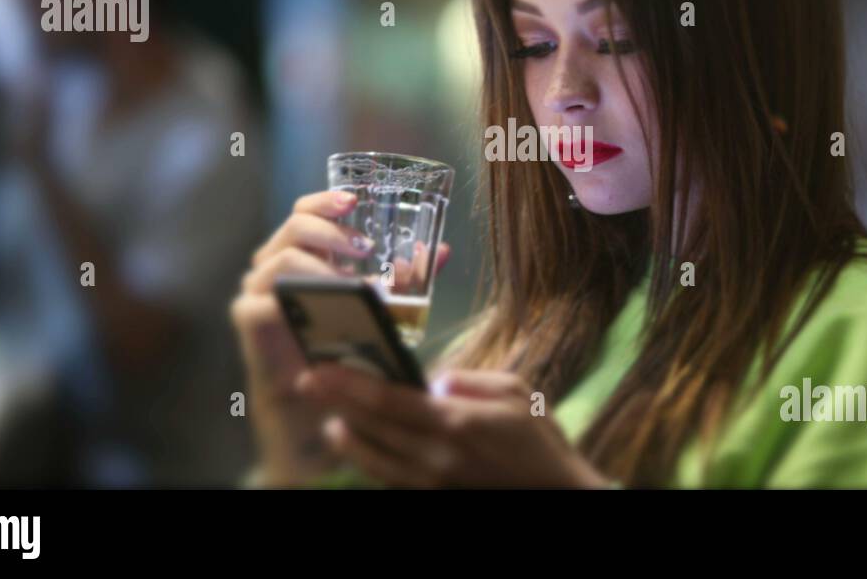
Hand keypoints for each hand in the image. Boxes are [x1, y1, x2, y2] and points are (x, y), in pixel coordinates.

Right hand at [229, 189, 449, 486]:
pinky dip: (297, 301)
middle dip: (332, 234)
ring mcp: (257, 290)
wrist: (311, 403)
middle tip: (366, 250)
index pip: (305, 211)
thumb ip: (405, 279)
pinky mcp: (249, 319)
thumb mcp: (377, 306)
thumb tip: (444, 252)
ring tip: (352, 285)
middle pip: (294, 227)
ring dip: (320, 268)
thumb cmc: (341, 348)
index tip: (355, 202)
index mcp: (301, 252)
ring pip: (279, 259)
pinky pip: (265, 301)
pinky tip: (323, 310)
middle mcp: (274, 264)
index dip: (326, 201)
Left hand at [299, 365, 611, 488]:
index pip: (389, 400)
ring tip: (329, 419)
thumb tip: (434, 380)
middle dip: (335, 403)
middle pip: (371, 428)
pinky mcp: (433, 498)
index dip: (350, 384)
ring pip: (373, 460)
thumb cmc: (540, 441)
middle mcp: (436, 456)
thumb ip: (470, 380)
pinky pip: (390, 480)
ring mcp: (432, 483)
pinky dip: (368, 462)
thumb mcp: (516, 392)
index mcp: (456, 422)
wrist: (558, 496)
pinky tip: (357, 446)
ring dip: (346, 438)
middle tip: (307, 383)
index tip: (321, 369)